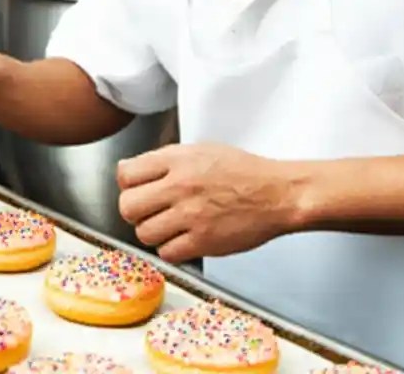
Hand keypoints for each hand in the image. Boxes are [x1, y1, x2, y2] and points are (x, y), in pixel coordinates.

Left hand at [117, 143, 306, 263]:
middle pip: (128, 206)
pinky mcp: (204, 241)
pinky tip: (185, 240)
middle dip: (135, 212)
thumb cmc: (243, 172)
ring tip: (170, 227)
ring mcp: (191, 215)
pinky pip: (167, 253)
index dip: (128, 185)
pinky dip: (172, 250)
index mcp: (177, 160)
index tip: (138, 190)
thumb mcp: (202, 150)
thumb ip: (166, 160)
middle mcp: (180, 186)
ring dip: (153, 233)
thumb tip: (131, 171)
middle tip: (150, 212)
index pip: (125, 174)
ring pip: (144, 233)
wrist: (278, 194)